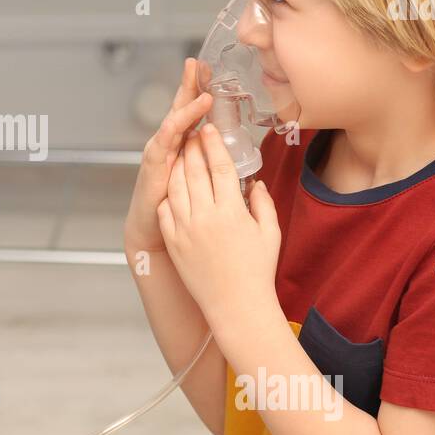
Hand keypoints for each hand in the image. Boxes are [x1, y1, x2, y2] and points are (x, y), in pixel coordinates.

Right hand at [124, 57, 215, 254]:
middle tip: (198, 62)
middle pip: (182, 108)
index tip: (217, 74)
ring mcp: (161, 152)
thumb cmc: (183, 213)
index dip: (205, 94)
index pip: (197, 115)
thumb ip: (223, 174)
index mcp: (187, 148)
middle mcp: (172, 145)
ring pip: (175, 118)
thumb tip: (253, 172)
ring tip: (199, 83)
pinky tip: (187, 114)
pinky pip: (166, 139)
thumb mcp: (207, 187)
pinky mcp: (155, 163)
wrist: (155, 234)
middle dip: (190, 84)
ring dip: (186, 100)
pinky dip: (176, 124)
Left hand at [156, 123, 281, 337]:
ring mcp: (185, 229)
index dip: (213, 144)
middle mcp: (205, 217)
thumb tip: (254, 183)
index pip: (219, 167)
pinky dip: (168, 195)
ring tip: (181, 154)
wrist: (236, 305)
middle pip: (194, 171)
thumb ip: (263, 203)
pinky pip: (165, 210)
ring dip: (177, 166)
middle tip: (193, 134)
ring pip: (176, 187)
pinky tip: (172, 186)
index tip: (209, 129)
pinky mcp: (173, 242)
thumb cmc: (257, 271)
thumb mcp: (269, 233)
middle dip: (192, 148)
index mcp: (231, 211)